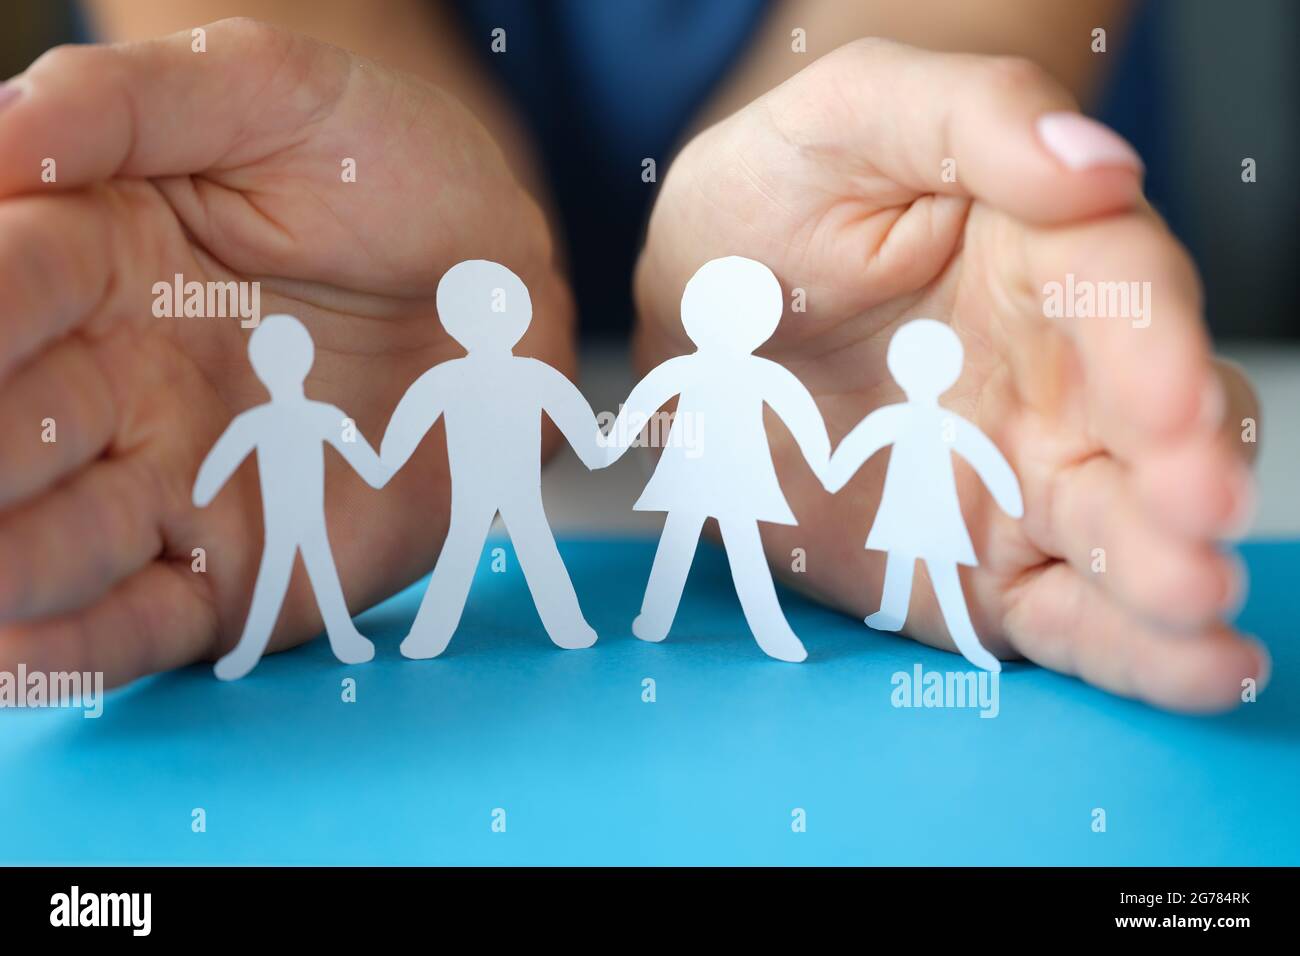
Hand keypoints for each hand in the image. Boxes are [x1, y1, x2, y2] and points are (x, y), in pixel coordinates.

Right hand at [0, 19, 572, 686]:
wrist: (491, 272)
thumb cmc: (379, 166)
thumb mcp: (267, 94)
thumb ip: (132, 105)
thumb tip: (0, 132)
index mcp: (87, 259)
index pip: (8, 285)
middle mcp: (109, 387)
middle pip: (9, 430)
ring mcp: (173, 485)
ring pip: (54, 542)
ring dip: (11, 568)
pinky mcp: (245, 571)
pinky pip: (149, 622)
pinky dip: (82, 648)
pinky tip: (21, 658)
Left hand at [634, 39, 1262, 711]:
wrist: (698, 320)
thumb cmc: (774, 198)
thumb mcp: (850, 121)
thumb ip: (974, 120)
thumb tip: (1100, 166)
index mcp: (1047, 259)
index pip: (1125, 294)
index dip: (1153, 350)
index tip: (1164, 410)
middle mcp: (1062, 378)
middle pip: (1154, 432)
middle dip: (1184, 483)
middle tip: (1194, 526)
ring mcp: (1026, 481)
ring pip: (1127, 534)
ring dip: (1168, 579)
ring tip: (1195, 608)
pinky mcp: (983, 567)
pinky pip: (1065, 614)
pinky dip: (1131, 651)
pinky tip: (1199, 669)